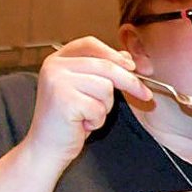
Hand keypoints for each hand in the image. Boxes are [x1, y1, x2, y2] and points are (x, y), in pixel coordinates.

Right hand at [24, 37, 143, 167]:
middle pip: (105, 66)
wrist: (46, 147)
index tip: (133, 66)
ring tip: (87, 115)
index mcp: (57, 60)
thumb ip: (102, 71)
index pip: (90, 44)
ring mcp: (57, 82)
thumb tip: (127, 58)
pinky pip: (99, 107)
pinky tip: (82, 124)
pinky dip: (97, 120)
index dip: (114, 54)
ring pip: (106, 87)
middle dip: (130, 82)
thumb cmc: (67, 120)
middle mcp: (54, 66)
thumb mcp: (85, 90)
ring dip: (104, 107)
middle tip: (145, 95)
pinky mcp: (64, 100)